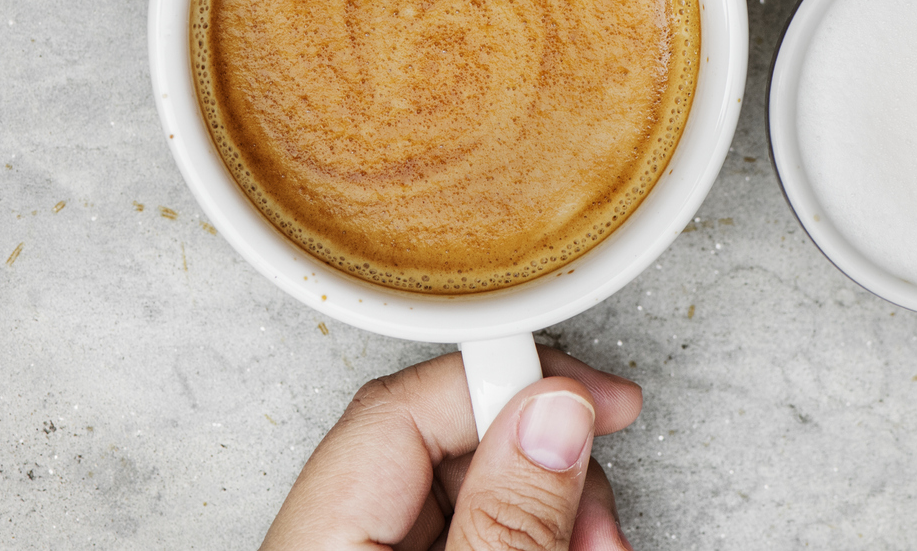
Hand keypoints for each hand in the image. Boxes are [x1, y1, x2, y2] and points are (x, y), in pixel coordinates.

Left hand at [259, 348, 640, 550]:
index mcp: (314, 545)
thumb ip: (508, 518)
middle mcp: (327, 549)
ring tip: (598, 550)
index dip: (508, 382)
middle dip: (546, 464)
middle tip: (602, 516)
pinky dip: (527, 538)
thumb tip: (553, 413)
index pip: (403, 408)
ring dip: (552, 508)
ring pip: (469, 495)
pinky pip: (467, 535)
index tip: (596, 397)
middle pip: (445, 449)